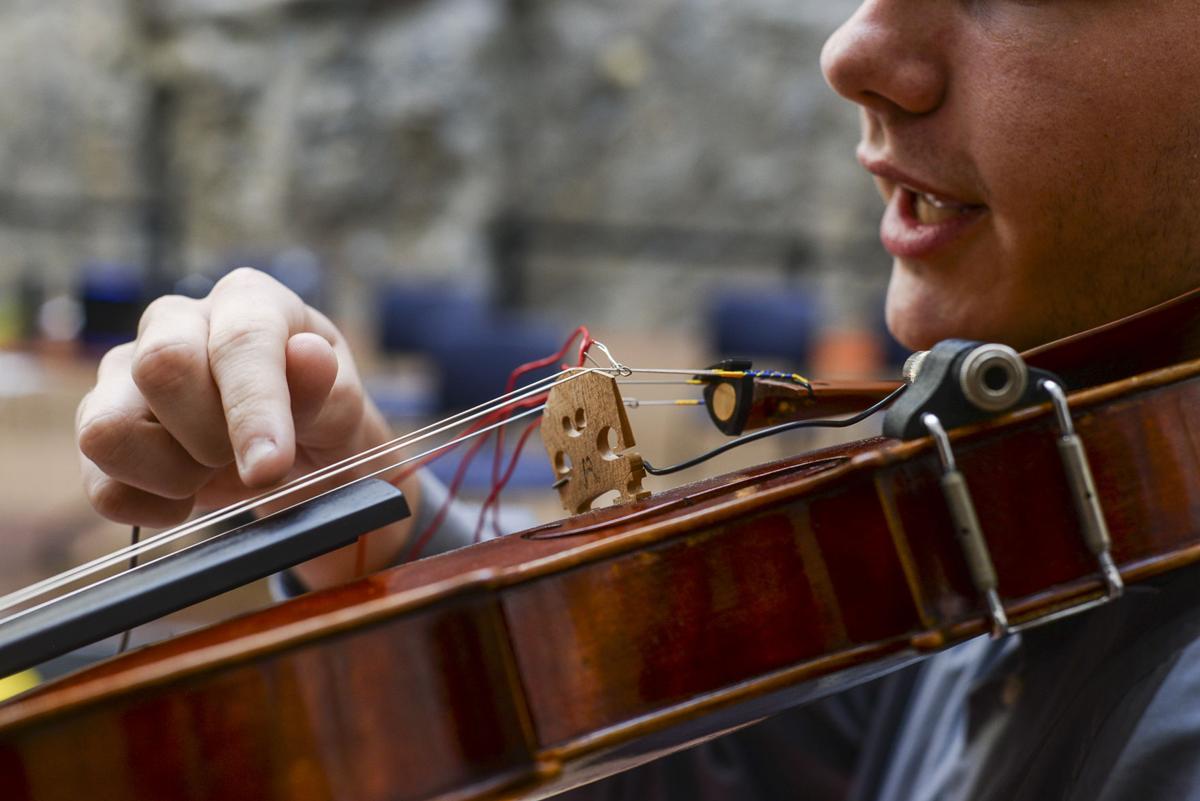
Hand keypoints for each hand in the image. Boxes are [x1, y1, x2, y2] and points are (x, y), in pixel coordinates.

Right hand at [76, 267, 418, 588]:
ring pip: (107, 428)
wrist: (302, 452)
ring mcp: (126, 375)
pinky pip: (101, 486)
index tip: (270, 467)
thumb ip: (327, 388)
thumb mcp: (341, 406)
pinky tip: (190, 496)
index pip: (240, 340)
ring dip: (172, 474)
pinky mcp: (102, 431)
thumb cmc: (321, 414)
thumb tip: (307, 355)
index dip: (253, 407)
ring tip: (216, 472)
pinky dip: (151, 508)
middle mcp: (175, 323)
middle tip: (255, 462)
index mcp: (246, 301)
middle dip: (212, 436)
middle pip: (161, 366)